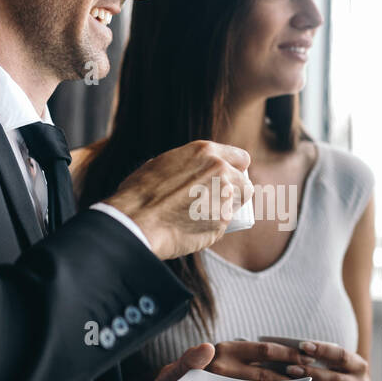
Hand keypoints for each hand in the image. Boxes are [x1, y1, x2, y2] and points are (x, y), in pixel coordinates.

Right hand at [104, 141, 253, 259]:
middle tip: (216, 201)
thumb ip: (181, 165)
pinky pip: (224, 225)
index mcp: (205, 151)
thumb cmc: (139, 193)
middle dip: (235, 192)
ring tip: (203, 215)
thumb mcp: (159, 164)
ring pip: (238, 205)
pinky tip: (194, 228)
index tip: (229, 179)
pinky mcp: (222, 222)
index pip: (241, 158)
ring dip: (226, 209)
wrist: (136, 221)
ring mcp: (224, 197)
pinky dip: (213, 228)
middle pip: (244, 183)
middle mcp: (221, 171)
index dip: (236, 170)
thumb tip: (183, 171)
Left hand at [281, 341, 374, 380]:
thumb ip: (325, 356)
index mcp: (359, 366)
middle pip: (335, 380)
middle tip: (291, 369)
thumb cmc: (341, 372)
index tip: (303, 346)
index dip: (323, 350)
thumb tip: (297, 347)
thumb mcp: (340, 362)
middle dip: (312, 374)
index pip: (341, 355)